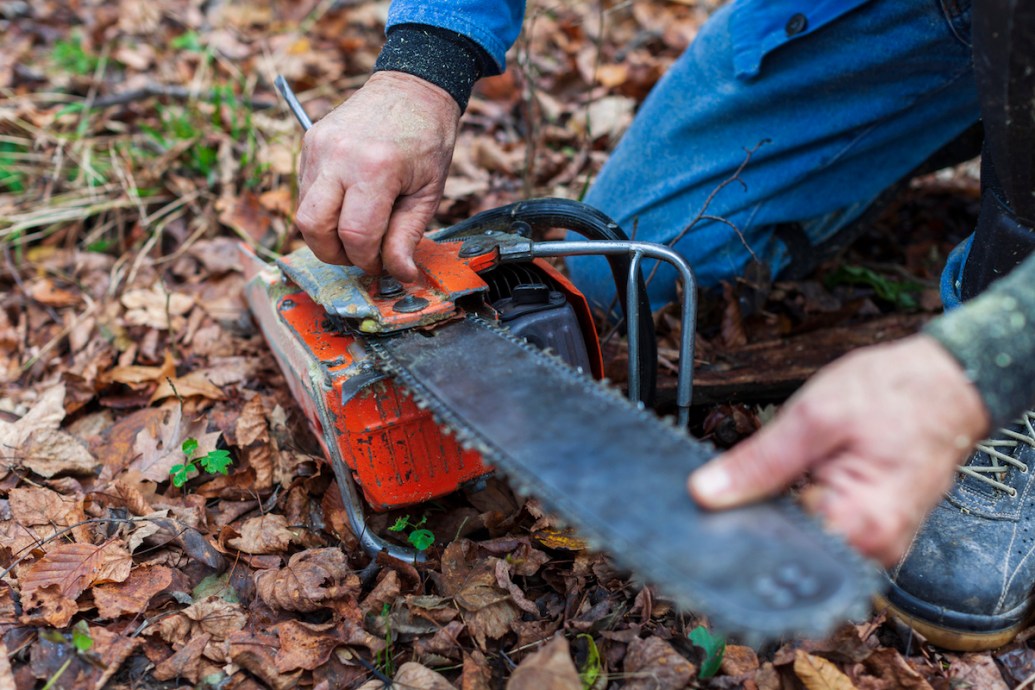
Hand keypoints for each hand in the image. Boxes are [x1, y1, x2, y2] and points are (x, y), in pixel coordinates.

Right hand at [295, 71, 460, 280]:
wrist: (411, 88)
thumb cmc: (427, 140)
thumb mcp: (429, 192)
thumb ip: (408, 236)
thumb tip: (401, 275)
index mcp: (376, 168)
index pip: (356, 235)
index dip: (367, 260)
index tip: (381, 264)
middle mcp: (339, 156)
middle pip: (314, 228)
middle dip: (335, 254)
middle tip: (360, 254)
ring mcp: (318, 147)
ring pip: (303, 213)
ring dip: (326, 234)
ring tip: (356, 230)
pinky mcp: (308, 143)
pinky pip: (305, 192)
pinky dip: (323, 210)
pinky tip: (348, 204)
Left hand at [688, 335, 989, 565]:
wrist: (948, 383)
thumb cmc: (893, 393)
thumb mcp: (813, 417)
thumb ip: (758, 463)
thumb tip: (705, 494)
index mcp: (859, 524)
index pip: (775, 547)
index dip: (737, 525)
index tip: (709, 503)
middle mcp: (873, 548)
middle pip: (788, 549)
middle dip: (756, 518)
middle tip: (743, 478)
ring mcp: (877, 544)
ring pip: (803, 539)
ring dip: (779, 511)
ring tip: (782, 471)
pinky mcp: (873, 531)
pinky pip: (823, 530)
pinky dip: (800, 508)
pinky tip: (797, 480)